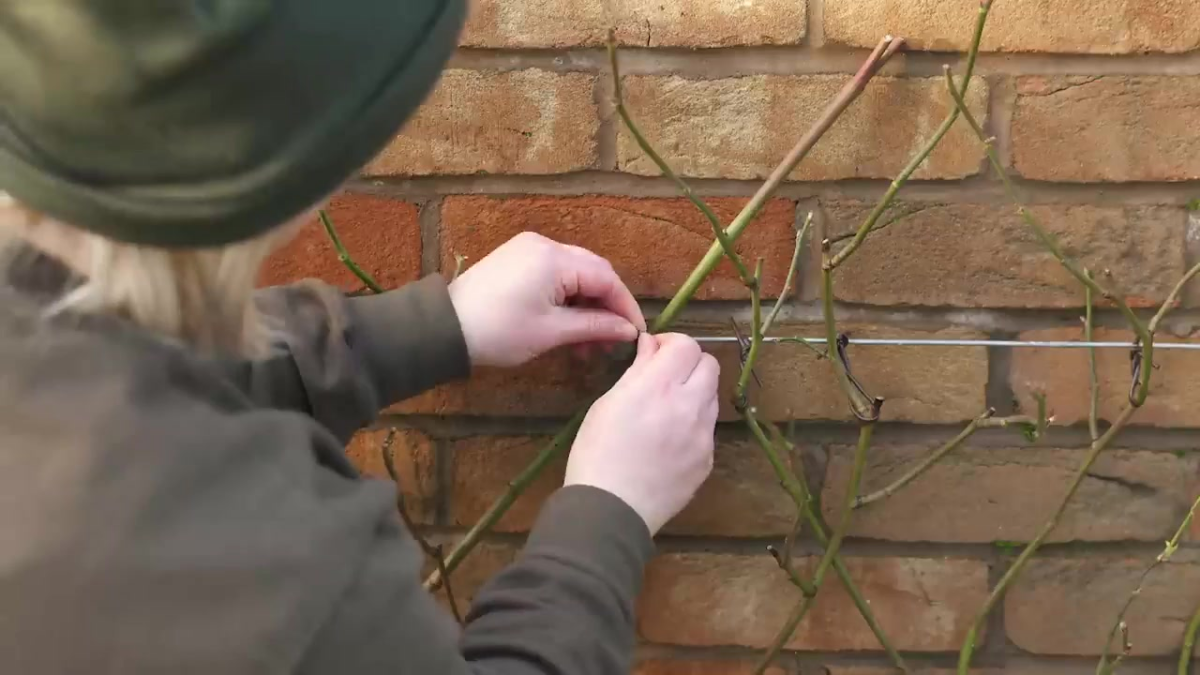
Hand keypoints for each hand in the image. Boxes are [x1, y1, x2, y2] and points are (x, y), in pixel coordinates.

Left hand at [447, 232, 646, 367]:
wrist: (445, 329)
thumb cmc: (500, 332)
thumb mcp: (552, 332)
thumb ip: (595, 327)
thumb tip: (628, 331)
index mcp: (555, 258)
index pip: (606, 278)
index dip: (625, 307)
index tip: (636, 335)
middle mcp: (545, 245)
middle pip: (593, 273)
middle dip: (606, 308)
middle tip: (610, 343)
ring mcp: (529, 250)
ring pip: (574, 276)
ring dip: (586, 307)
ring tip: (588, 345)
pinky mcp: (517, 260)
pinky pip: (555, 276)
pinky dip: (567, 300)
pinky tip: (569, 328)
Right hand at [564, 333, 719, 535]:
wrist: (612, 510)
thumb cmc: (597, 454)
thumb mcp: (608, 404)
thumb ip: (637, 371)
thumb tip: (652, 346)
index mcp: (659, 387)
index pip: (686, 345)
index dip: (671, 342)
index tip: (654, 353)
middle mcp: (689, 406)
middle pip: (710, 364)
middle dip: (689, 363)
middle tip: (665, 376)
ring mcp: (703, 435)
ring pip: (712, 396)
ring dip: (694, 391)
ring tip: (666, 410)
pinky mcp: (707, 459)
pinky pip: (707, 429)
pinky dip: (693, 424)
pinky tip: (668, 441)